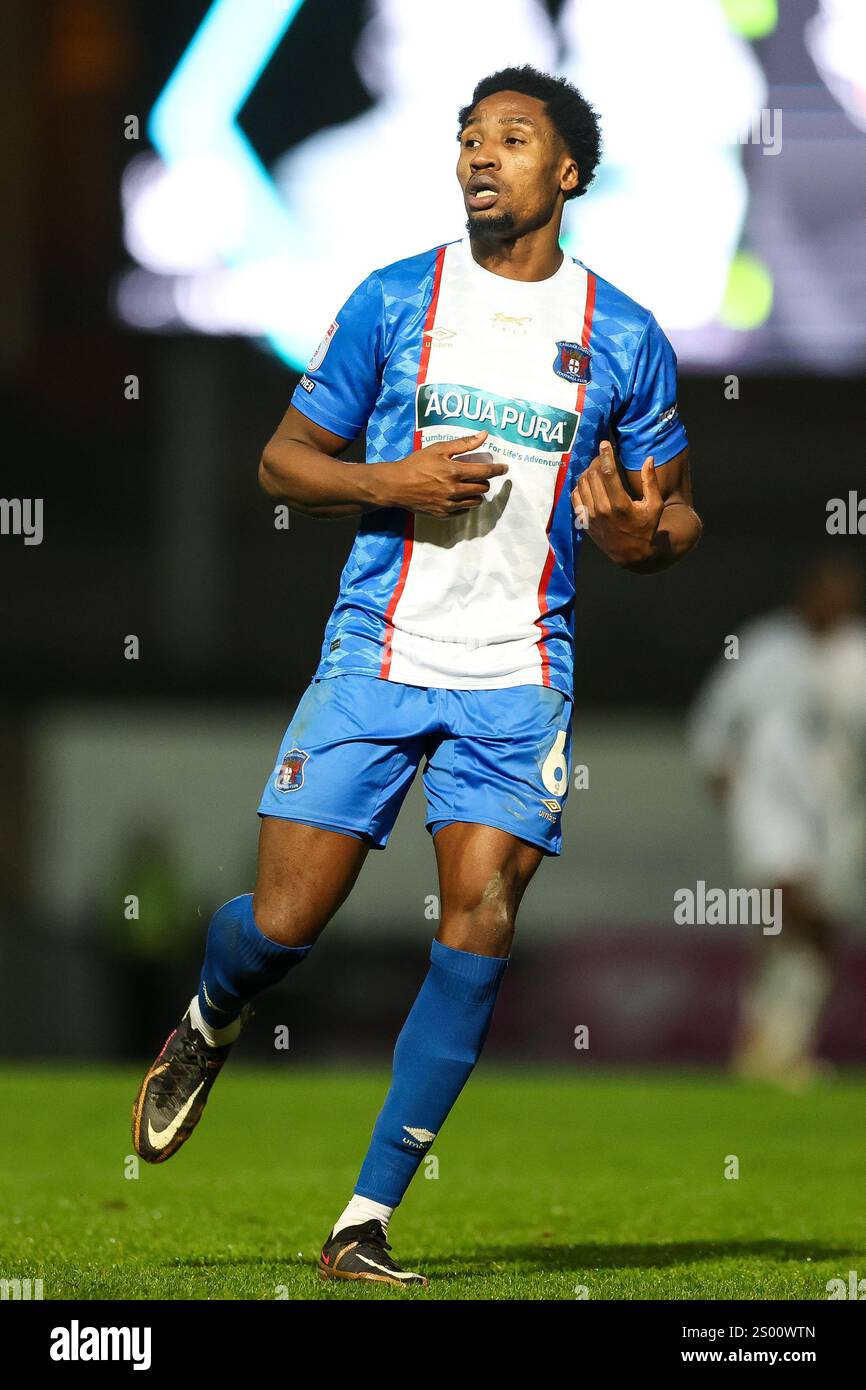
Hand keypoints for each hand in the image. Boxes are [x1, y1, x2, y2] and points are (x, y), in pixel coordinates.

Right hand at [372, 430, 506, 517]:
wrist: (397, 485)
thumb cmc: (416, 464)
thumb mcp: (438, 449)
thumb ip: (463, 443)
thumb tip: (484, 435)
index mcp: (454, 472)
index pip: (485, 472)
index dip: (498, 469)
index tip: (505, 468)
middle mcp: (454, 490)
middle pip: (482, 488)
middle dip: (485, 481)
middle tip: (479, 476)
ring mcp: (449, 504)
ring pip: (475, 502)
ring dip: (477, 494)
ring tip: (470, 487)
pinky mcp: (443, 514)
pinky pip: (463, 511)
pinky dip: (466, 504)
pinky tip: (460, 497)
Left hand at [571, 441, 664, 565]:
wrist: (631, 555)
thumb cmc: (646, 528)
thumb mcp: (655, 505)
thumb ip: (651, 481)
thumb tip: (648, 458)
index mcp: (620, 505)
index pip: (608, 473)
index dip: (606, 455)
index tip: (605, 443)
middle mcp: (602, 510)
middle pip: (593, 475)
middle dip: (598, 462)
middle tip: (604, 457)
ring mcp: (591, 516)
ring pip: (582, 483)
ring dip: (588, 472)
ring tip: (597, 469)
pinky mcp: (584, 521)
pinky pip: (575, 496)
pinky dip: (579, 485)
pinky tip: (589, 483)